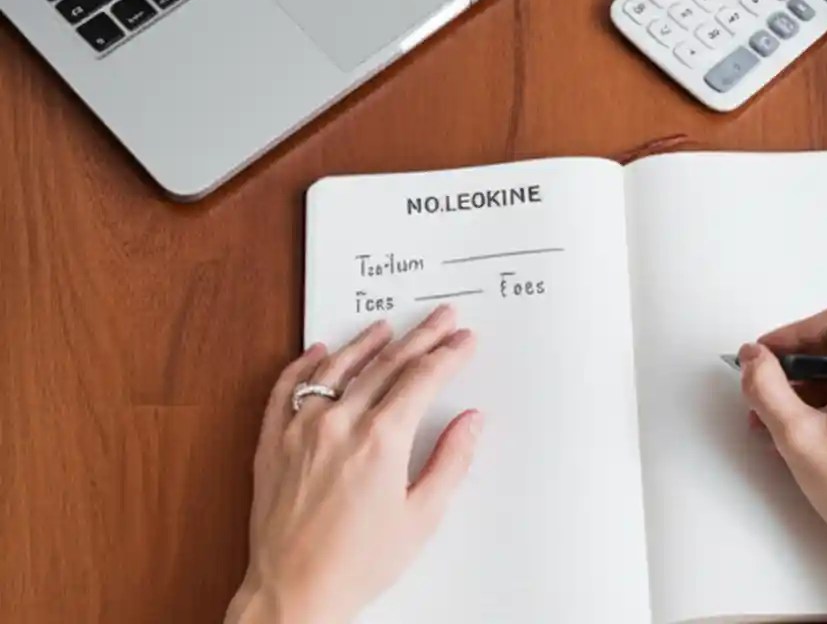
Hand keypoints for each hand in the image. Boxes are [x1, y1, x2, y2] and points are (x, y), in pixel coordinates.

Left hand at [226, 305, 481, 623]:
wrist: (294, 592)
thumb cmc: (357, 563)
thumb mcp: (421, 517)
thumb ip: (449, 461)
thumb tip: (470, 423)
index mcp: (380, 441)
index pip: (423, 379)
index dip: (448, 355)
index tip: (463, 340)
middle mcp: (339, 425)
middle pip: (387, 364)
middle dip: (420, 338)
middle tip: (440, 318)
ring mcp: (300, 430)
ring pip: (337, 368)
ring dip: (366, 343)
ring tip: (385, 327)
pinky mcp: (272, 443)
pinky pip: (286, 390)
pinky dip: (303, 366)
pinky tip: (317, 352)